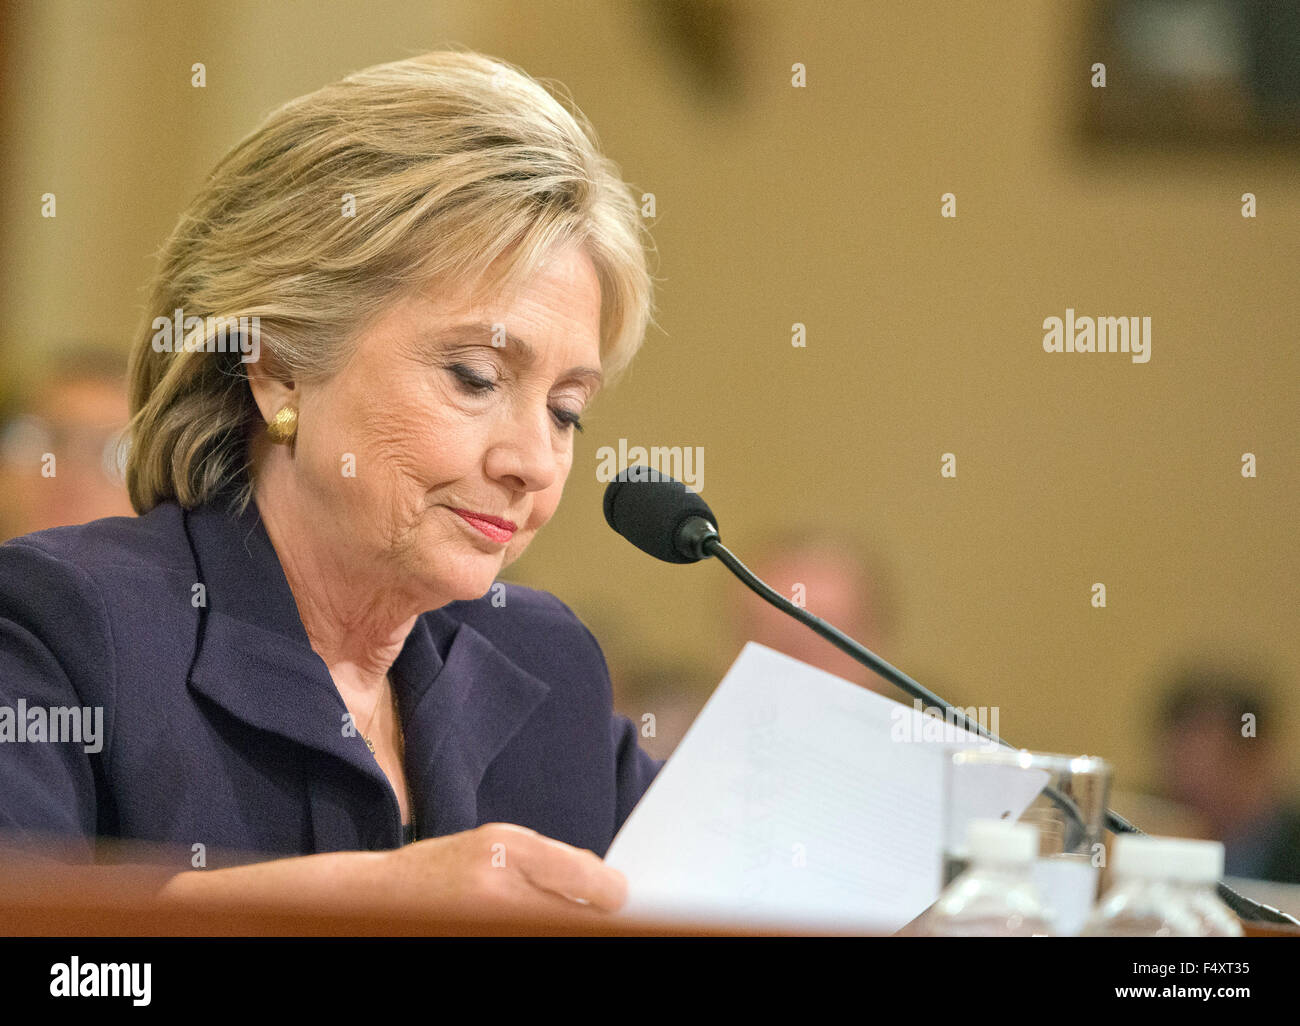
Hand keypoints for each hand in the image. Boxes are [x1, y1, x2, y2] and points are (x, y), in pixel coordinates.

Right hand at [385, 822, 627, 914]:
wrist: (381, 899)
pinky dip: (546, 929)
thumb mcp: (497, 843)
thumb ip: (550, 858)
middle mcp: (503, 892)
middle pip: (582, 917)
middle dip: (595, 914)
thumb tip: (604, 882)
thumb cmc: (440, 869)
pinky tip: (538, 921)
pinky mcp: (487, 940)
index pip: (593, 884)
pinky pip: (540, 936)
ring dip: (569, 923)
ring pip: (563, 927)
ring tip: (549, 911)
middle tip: (602, 909)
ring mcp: (494, 924)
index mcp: (510, 851)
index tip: (617, 895)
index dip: (613, 893)